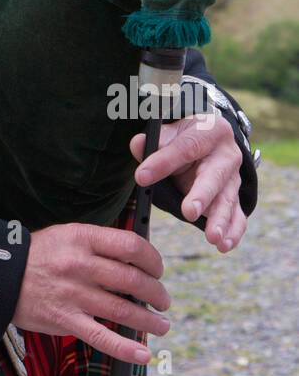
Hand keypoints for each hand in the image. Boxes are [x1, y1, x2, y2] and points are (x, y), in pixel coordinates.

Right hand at [11, 223, 169, 363]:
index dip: (153, 259)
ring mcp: (74, 294)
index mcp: (83, 238)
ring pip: (123, 309)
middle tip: (163, 300)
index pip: (131, 245)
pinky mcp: (65, 319)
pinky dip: (125, 348)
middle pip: (133, 279)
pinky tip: (143, 353)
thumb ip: (99, 245)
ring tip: (162, 325)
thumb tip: (135, 258)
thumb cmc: (37, 255)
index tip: (157, 269)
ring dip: (149, 320)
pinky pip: (100, 336)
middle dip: (156, 292)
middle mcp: (81, 265)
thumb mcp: (67, 235)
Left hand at [131, 112, 246, 253]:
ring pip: (227, 200)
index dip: (163, 162)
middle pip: (214, 176)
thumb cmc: (185, 138)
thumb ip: (155, 140)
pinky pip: (237, 216)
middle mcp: (227, 155)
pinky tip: (224, 244)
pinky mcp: (234, 198)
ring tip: (213, 238)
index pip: (186, 147)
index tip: (141, 176)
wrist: (210, 142)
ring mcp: (233, 179)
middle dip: (202, 195)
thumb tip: (138, 144)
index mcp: (211, 132)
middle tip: (189, 212)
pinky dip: (233, 231)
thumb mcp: (172, 132)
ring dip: (220, 220)